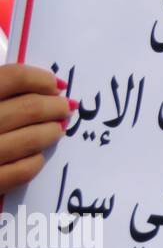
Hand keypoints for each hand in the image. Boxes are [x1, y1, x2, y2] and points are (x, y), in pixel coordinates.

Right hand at [0, 65, 71, 193]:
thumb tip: (44, 85)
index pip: (13, 77)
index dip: (40, 79)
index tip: (54, 85)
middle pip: (28, 108)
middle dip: (54, 106)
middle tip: (64, 107)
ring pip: (30, 139)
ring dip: (50, 132)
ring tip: (56, 129)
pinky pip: (21, 171)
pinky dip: (34, 161)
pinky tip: (36, 156)